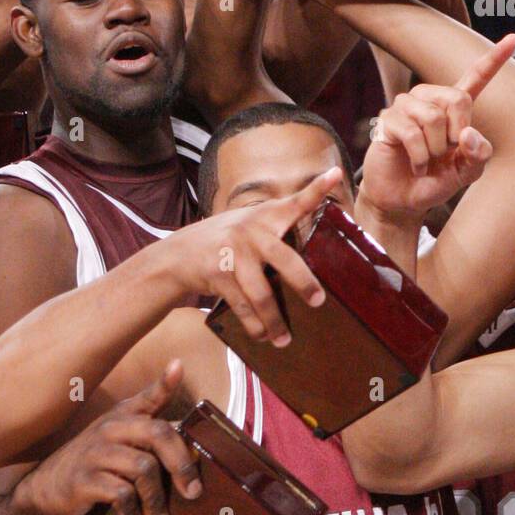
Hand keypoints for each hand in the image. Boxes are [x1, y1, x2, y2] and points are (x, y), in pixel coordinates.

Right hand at [14, 363, 202, 514]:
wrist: (48, 487)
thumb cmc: (98, 461)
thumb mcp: (121, 440)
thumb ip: (154, 435)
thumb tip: (194, 441)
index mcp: (125, 415)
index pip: (149, 395)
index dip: (165, 381)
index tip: (178, 366)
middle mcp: (112, 427)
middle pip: (158, 435)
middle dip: (182, 465)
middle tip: (194, 492)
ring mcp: (97, 452)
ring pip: (144, 469)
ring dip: (157, 499)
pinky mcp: (84, 479)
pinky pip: (122, 494)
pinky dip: (134, 512)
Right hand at [152, 171, 342, 343]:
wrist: (178, 255)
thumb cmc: (226, 241)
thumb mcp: (249, 225)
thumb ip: (275, 230)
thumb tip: (314, 255)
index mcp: (265, 217)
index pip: (296, 201)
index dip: (317, 188)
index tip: (336, 175)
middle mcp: (251, 232)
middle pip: (284, 259)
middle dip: (303, 283)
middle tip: (318, 301)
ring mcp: (233, 254)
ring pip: (261, 293)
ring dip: (274, 320)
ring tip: (285, 339)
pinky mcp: (218, 275)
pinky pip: (242, 306)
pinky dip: (254, 325)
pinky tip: (262, 336)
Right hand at [357, 35, 513, 223]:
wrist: (404, 201)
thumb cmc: (435, 181)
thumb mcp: (468, 172)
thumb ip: (478, 154)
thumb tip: (466, 134)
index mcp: (453, 107)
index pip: (476, 77)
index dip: (494, 59)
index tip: (513, 38)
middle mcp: (430, 99)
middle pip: (457, 98)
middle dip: (456, 134)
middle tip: (444, 153)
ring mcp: (407, 107)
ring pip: (434, 118)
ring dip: (435, 150)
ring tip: (427, 160)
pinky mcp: (388, 120)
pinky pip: (413, 134)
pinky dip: (420, 158)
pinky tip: (416, 166)